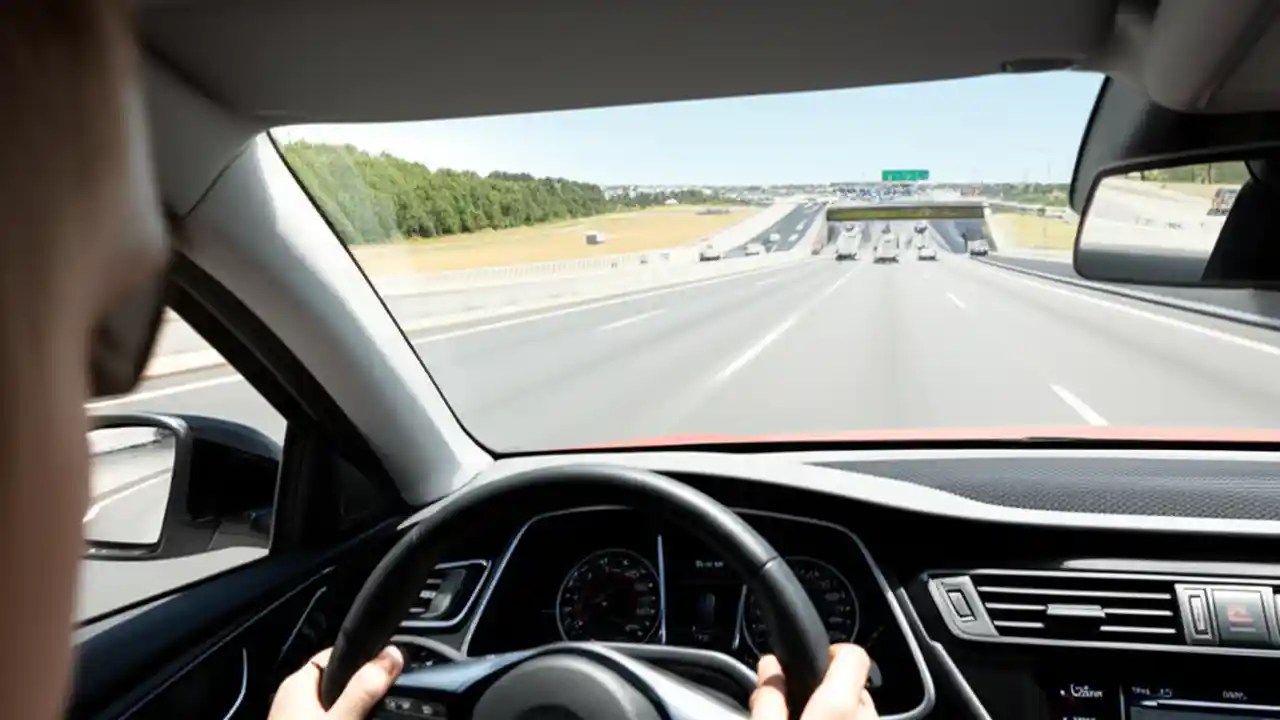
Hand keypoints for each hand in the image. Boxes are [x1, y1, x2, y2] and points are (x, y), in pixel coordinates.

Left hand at [269, 646, 403, 718]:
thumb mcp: (340, 719)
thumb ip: (364, 689)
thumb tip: (392, 655)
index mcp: (298, 682)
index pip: (339, 655)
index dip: (365, 661)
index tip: (386, 672)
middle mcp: (291, 696)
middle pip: (338, 681)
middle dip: (359, 691)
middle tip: (376, 706)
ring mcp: (291, 716)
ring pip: (331, 703)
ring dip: (351, 708)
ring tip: (364, 716)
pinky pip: (323, 716)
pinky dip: (339, 717)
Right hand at [751, 644, 877, 719]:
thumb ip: (768, 699)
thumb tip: (769, 665)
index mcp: (840, 707)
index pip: (853, 654)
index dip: (831, 652)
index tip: (807, 664)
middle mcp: (869, 717)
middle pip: (853, 687)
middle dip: (826, 692)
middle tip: (795, 711)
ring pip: (859, 712)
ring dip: (837, 715)